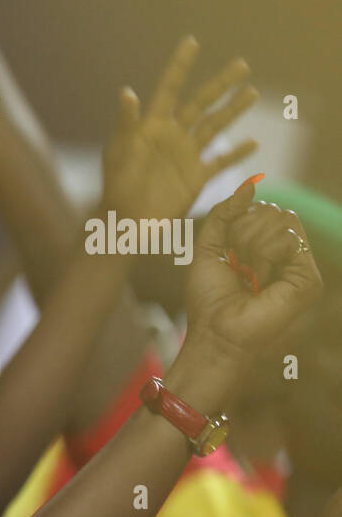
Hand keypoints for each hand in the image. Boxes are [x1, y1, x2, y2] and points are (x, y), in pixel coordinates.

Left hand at [103, 36, 257, 221]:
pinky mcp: (196, 177)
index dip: (180, 65)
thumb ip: (126, 122)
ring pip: (215, 126)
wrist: (124, 220)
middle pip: (201, 103)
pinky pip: (220, 162)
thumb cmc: (116, 184)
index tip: (192, 41)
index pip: (169, 88)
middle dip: (221, 84)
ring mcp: (186, 155)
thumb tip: (127, 92)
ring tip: (252, 92)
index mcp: (153, 125)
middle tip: (242, 64)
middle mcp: (173, 135)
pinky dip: (236, 153)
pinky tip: (253, 143)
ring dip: (234, 110)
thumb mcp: (119, 152)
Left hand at [186, 180, 322, 357]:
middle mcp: (286, 254)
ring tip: (248, 276)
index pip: (262, 210)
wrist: (215, 331)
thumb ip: (224, 215)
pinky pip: (288, 238)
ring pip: (282, 219)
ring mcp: (300, 265)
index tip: (227, 254)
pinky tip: (259, 279)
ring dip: (252, 246)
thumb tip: (250, 185)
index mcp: (264, 247)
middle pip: (273, 210)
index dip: (238, 223)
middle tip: (237, 266)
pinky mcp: (308, 277)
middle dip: (244, 233)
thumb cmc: (209, 298)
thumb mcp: (208, 248)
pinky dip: (265, 255)